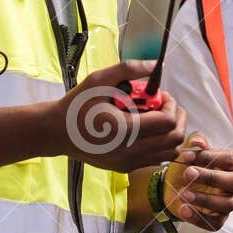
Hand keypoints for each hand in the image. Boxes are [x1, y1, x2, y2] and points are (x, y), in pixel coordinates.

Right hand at [53, 60, 186, 172]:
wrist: (56, 132)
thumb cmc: (77, 104)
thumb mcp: (100, 79)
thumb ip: (129, 69)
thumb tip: (158, 64)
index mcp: (125, 129)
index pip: (168, 122)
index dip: (171, 104)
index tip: (160, 94)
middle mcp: (130, 151)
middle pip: (175, 140)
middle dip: (177, 118)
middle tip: (164, 105)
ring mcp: (129, 163)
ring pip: (169, 153)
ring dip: (171, 133)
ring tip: (157, 117)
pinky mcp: (126, 168)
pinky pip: (156, 159)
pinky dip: (160, 144)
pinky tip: (146, 129)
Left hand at [163, 132, 232, 230]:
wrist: (172, 186)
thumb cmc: (186, 165)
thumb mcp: (189, 150)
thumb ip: (195, 141)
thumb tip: (199, 143)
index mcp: (232, 163)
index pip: (230, 159)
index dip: (209, 157)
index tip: (186, 156)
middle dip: (211, 178)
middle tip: (188, 174)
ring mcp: (229, 202)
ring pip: (227, 204)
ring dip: (205, 199)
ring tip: (183, 194)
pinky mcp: (219, 219)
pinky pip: (215, 222)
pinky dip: (198, 217)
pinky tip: (183, 209)